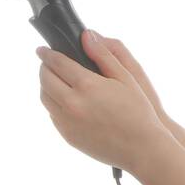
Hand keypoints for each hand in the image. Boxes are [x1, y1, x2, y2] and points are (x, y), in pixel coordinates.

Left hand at [36, 29, 170, 173]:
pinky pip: (52, 115)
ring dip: (46, 85)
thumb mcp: (126, 77)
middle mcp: (72, 103)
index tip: (43, 50)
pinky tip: (66, 101)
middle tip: (48, 63)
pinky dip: (54, 104)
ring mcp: (67, 122)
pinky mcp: (68, 136)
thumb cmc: (138, 111)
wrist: (141, 148)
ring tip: (55, 80)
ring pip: (45, 98)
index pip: (57, 63)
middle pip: (45, 79)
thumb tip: (87, 36)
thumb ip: (104, 55)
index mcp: (87, 85)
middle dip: (44, 68)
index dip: (48, 54)